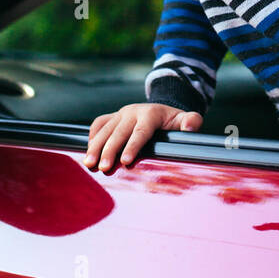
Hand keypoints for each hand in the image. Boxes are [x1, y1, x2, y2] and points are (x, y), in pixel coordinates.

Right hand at [85, 103, 202, 172]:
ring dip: (95, 146)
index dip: (133, 146)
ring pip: (105, 129)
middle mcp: (133, 112)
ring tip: (89, 164)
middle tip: (103, 168)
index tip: (126, 161)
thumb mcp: (184, 119)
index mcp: (151, 113)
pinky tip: (87, 152)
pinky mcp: (112, 116)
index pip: (141, 132)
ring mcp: (120, 113)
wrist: (160, 109)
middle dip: (109, 150)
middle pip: (119, 132)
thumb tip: (192, 126)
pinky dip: (91, 137)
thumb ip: (191, 121)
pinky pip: (98, 124)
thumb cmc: (173, 121)